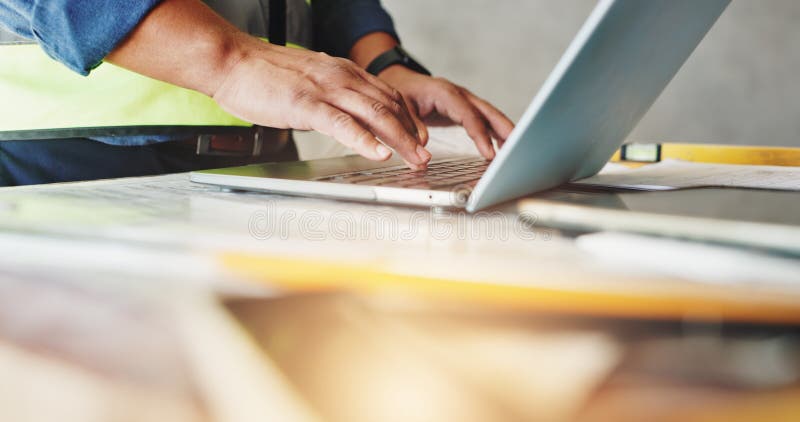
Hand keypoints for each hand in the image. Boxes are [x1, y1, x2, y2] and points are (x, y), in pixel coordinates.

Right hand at [213, 40, 430, 167]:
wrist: (231, 60)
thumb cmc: (262, 74)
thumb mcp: (308, 81)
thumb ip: (329, 95)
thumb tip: (341, 116)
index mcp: (342, 72)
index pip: (387, 94)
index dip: (408, 118)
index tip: (420, 137)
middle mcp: (340, 77)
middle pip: (389, 106)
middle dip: (412, 134)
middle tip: (426, 156)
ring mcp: (325, 90)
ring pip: (375, 114)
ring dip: (400, 139)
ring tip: (415, 159)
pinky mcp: (306, 104)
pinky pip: (343, 124)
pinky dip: (365, 140)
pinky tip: (379, 153)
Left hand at [378, 65, 514, 159]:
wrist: (401, 79)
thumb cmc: (402, 91)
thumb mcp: (401, 109)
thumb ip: (412, 129)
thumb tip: (423, 151)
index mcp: (444, 92)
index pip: (468, 115)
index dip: (480, 135)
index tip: (489, 153)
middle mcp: (458, 94)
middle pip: (487, 112)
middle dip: (504, 129)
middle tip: (517, 148)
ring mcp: (464, 101)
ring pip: (489, 115)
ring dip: (504, 131)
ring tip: (517, 149)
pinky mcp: (464, 109)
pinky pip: (484, 120)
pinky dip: (495, 132)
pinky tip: (504, 145)